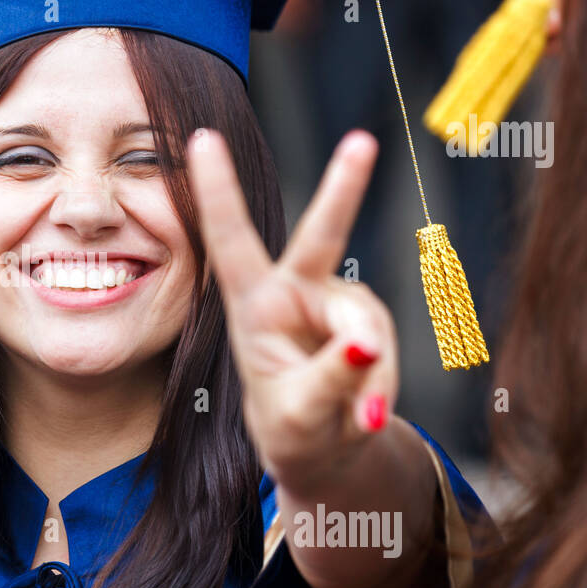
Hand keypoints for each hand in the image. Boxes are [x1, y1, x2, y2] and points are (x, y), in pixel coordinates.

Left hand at [185, 128, 396, 492]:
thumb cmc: (292, 427)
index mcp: (253, 306)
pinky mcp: (368, 320)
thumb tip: (365, 345)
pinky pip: (384, 350)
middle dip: (343, 190)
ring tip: (356, 416)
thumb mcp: (298, 416)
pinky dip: (380, 385)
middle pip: (322, 238)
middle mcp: (295, 293)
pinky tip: (364, 413)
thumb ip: (328, 381)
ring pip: (367, 329)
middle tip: (361, 143)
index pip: (231, 242)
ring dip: (370, 376)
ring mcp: (336, 304)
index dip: (217, 191)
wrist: (323, 449)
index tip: (202, 138)